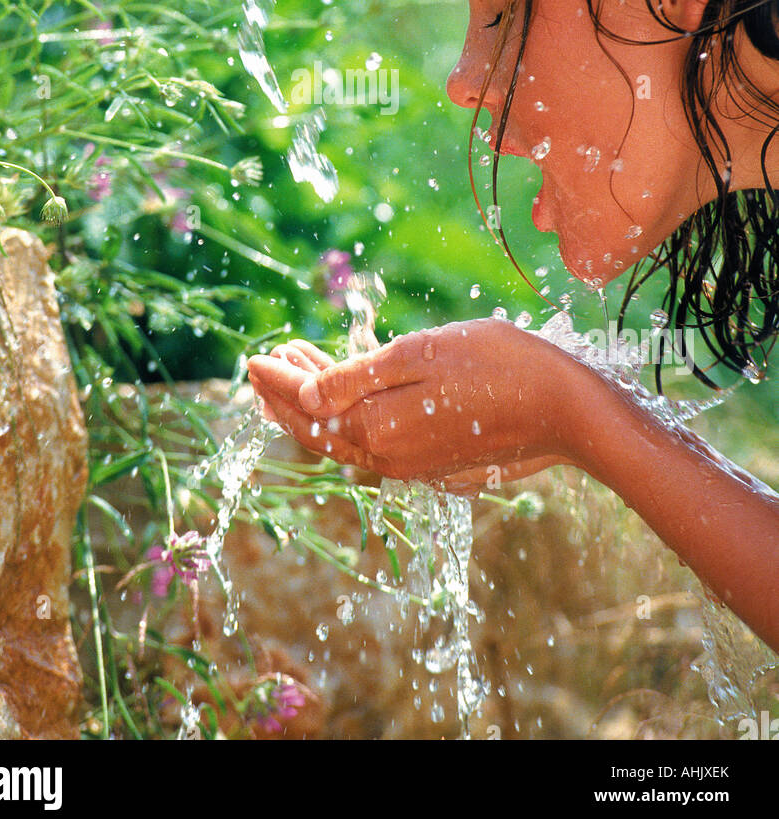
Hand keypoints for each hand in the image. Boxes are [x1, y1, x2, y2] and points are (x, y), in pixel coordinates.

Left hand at [247, 318, 574, 486]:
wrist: (567, 409)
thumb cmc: (499, 367)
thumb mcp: (422, 356)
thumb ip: (358, 378)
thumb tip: (304, 395)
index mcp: (379, 429)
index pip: (307, 408)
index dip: (276, 381)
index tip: (251, 357)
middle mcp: (390, 456)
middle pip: (319, 430)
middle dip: (286, 395)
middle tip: (263, 362)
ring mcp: (414, 463)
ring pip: (345, 437)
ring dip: (315, 405)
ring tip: (297, 368)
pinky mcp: (436, 459)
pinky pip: (374, 441)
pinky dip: (348, 418)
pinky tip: (349, 397)